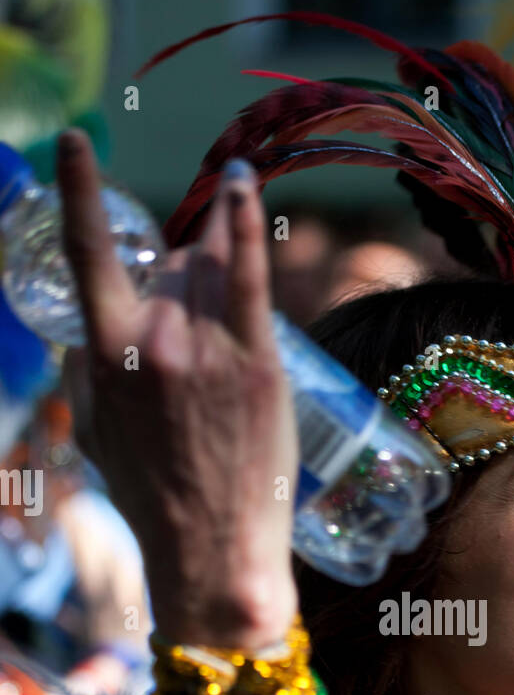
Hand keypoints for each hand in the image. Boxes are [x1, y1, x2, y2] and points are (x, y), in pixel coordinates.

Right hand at [57, 129, 297, 651]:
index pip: (87, 254)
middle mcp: (154, 340)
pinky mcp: (257, 362)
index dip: (79, 191)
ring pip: (212, 270)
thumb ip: (88, 370)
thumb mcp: (97, 434)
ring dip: (216, 280)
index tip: (76, 143)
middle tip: (198, 343)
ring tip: (221, 323)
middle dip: (184, 284)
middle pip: (173, 265)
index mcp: (106, 354)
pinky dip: (245, 224)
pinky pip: (250, 277)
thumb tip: (92, 331)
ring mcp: (209, 348)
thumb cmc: (153, 498)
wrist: (213, 551)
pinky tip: (244, 185)